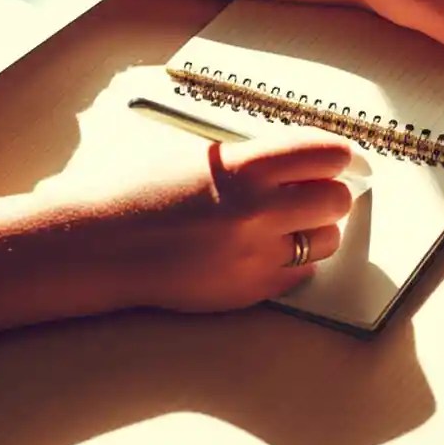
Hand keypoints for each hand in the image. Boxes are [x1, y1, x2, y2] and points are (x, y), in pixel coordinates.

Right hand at [63, 129, 354, 313]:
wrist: (105, 246)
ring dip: (316, 229)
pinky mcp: (251, 290)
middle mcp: (256, 211)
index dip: (336, 155)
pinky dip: (292, 260)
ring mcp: (256, 255)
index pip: (325, 154)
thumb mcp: (204, 160)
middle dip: (329, 194)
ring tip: (290, 223)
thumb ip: (257, 162)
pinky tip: (267, 249)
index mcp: (244, 168)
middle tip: (316, 192)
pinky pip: (301, 273)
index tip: (338, 158)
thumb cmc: (145, 195)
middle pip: (336, 200)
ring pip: (327, 240)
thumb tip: (306, 164)